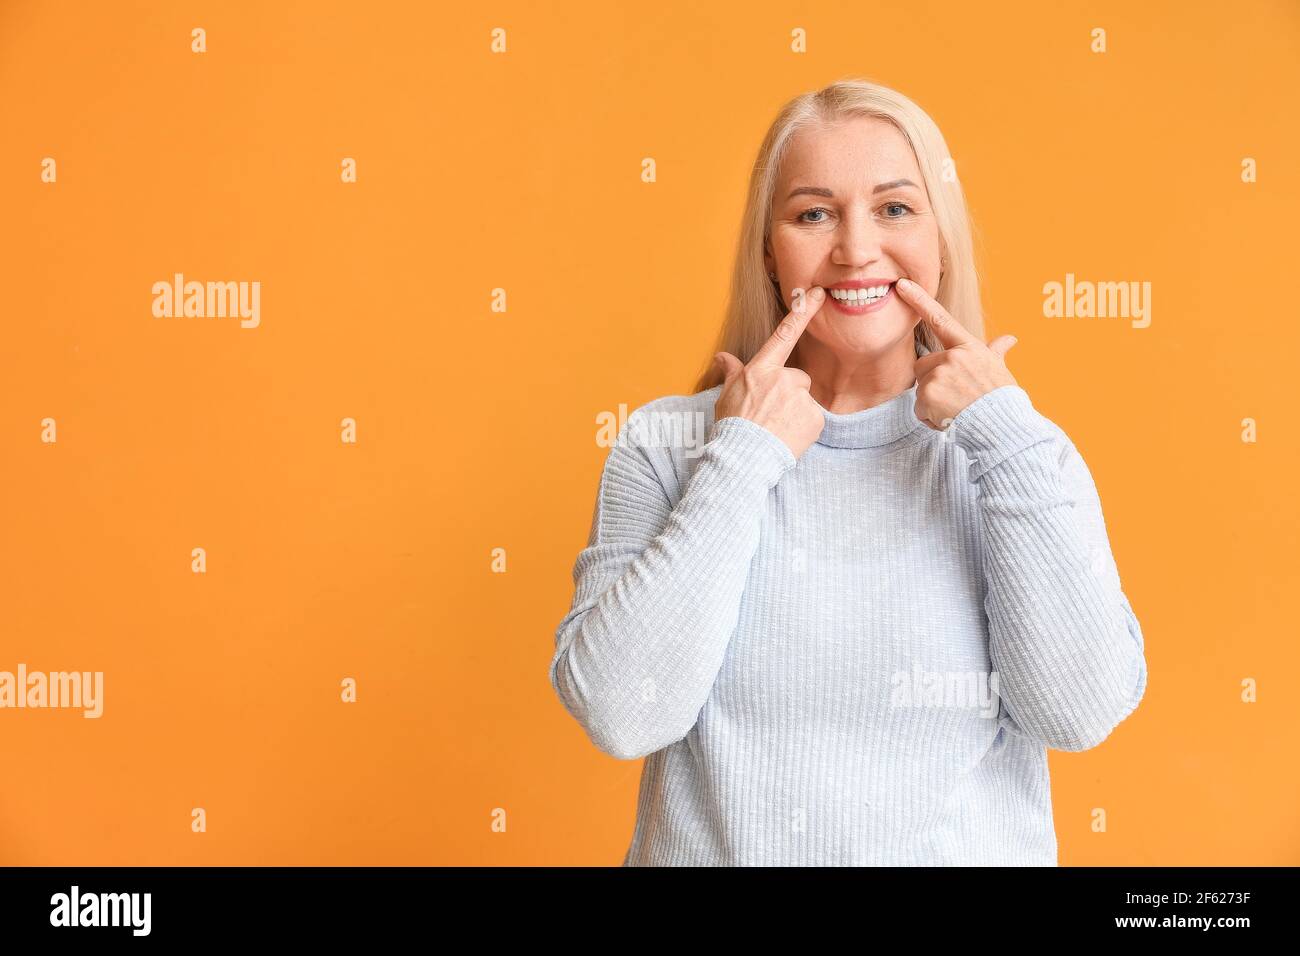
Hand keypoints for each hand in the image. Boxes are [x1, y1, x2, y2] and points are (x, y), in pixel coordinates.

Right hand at [713, 286, 826, 459]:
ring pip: (804, 400)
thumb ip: (731, 372)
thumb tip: (722, 357)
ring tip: (776, 428)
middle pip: (796, 378)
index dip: (802, 311)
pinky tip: (788, 436)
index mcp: (761, 370)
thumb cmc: (732, 426)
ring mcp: (801, 398)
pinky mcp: (815, 418)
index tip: (817, 294)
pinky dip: (803, 427)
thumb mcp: (726, 395)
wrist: (745, 459)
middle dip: (787, 393)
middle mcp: (784, 379)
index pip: (784, 334)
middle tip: (770, 414)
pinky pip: (812, 418)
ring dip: (794, 411)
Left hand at [893, 277, 1018, 430]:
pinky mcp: (928, 396)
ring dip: (933, 403)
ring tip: (956, 409)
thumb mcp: (1000, 370)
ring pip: (921, 390)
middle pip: (923, 366)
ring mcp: (938, 376)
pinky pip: (919, 410)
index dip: (919, 299)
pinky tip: (950, 419)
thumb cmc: (1002, 399)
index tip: (902, 284)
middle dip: (933, 382)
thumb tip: (1010, 339)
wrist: (1003, 425)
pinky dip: (931, 419)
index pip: (940, 319)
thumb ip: (996, 352)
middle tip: (956, 396)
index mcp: (968, 347)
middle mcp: (951, 357)